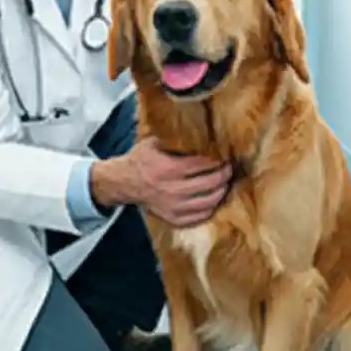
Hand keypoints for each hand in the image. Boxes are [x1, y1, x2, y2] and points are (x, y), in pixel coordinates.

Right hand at [94, 138, 231, 226]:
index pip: (202, 164)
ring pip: (208, 202)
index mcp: (167, 168)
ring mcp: (172, 207)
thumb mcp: (154, 143)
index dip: (216, 160)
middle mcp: (171, 189)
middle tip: (229, 168)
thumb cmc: (141, 159)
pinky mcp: (172, 219)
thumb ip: (175, 139)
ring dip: (221, 192)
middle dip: (223, 175)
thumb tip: (201, 132)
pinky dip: (210, 209)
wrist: (122, 183)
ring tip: (225, 183)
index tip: (224, 156)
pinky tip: (213, 199)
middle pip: (209, 183)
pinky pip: (198, 217)